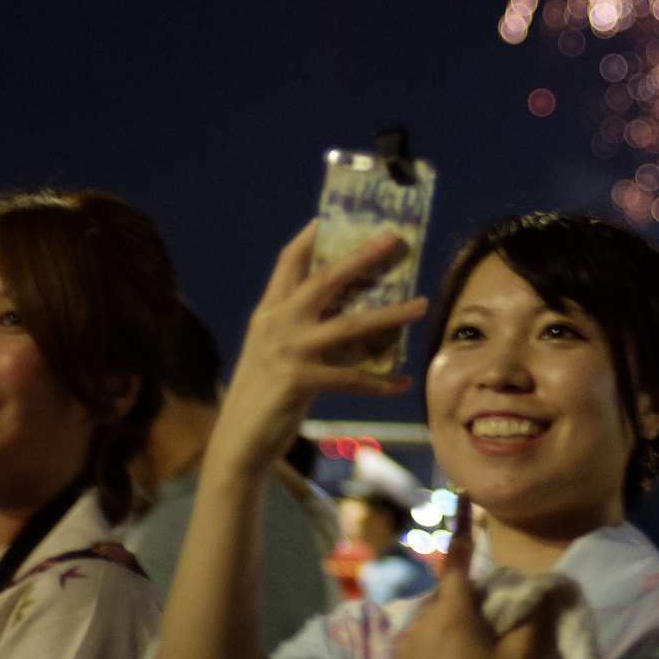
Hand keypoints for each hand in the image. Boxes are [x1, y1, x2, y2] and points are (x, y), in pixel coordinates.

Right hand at [205, 221, 427, 480]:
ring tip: (421, 305)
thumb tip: (353, 314)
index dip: (313, 235)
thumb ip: (303, 329)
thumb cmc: (263, 396)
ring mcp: (287, 351)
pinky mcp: (299, 382)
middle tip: (394, 238)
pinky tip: (401, 382)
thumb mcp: (275, 352)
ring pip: (349, 325)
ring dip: (390, 314)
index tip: (334, 214)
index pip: (289, 260)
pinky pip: (353, 378)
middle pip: (326, 278)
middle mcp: (276, 324)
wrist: (237, 444)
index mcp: (269, 312)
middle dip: (362, 256)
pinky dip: (380, 381)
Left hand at [393, 500, 534, 658]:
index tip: (461, 502)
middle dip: (460, 595)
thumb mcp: (519, 655)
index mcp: (453, 616)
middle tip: (482, 618)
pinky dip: (429, 637)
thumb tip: (535, 588)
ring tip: (464, 646)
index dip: (460, 531)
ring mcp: (404, 645)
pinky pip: (414, 636)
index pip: (454, 563)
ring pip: (428, 615)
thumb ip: (526, 616)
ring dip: (444, 617)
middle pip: (443, 592)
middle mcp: (422, 624)